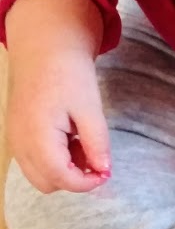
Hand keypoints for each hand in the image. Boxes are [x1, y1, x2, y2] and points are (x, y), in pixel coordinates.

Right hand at [6, 0, 109, 193]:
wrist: (44, 45)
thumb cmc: (68, 72)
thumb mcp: (90, 107)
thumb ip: (96, 143)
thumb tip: (104, 171)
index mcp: (38, 137)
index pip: (60, 178)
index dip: (86, 183)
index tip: (106, 172)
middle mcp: (20, 142)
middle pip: (46, 182)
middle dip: (73, 178)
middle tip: (95, 156)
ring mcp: (15, 137)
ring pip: (38, 173)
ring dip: (63, 168)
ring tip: (81, 141)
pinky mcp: (16, 131)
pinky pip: (32, 158)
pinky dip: (52, 157)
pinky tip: (68, 135)